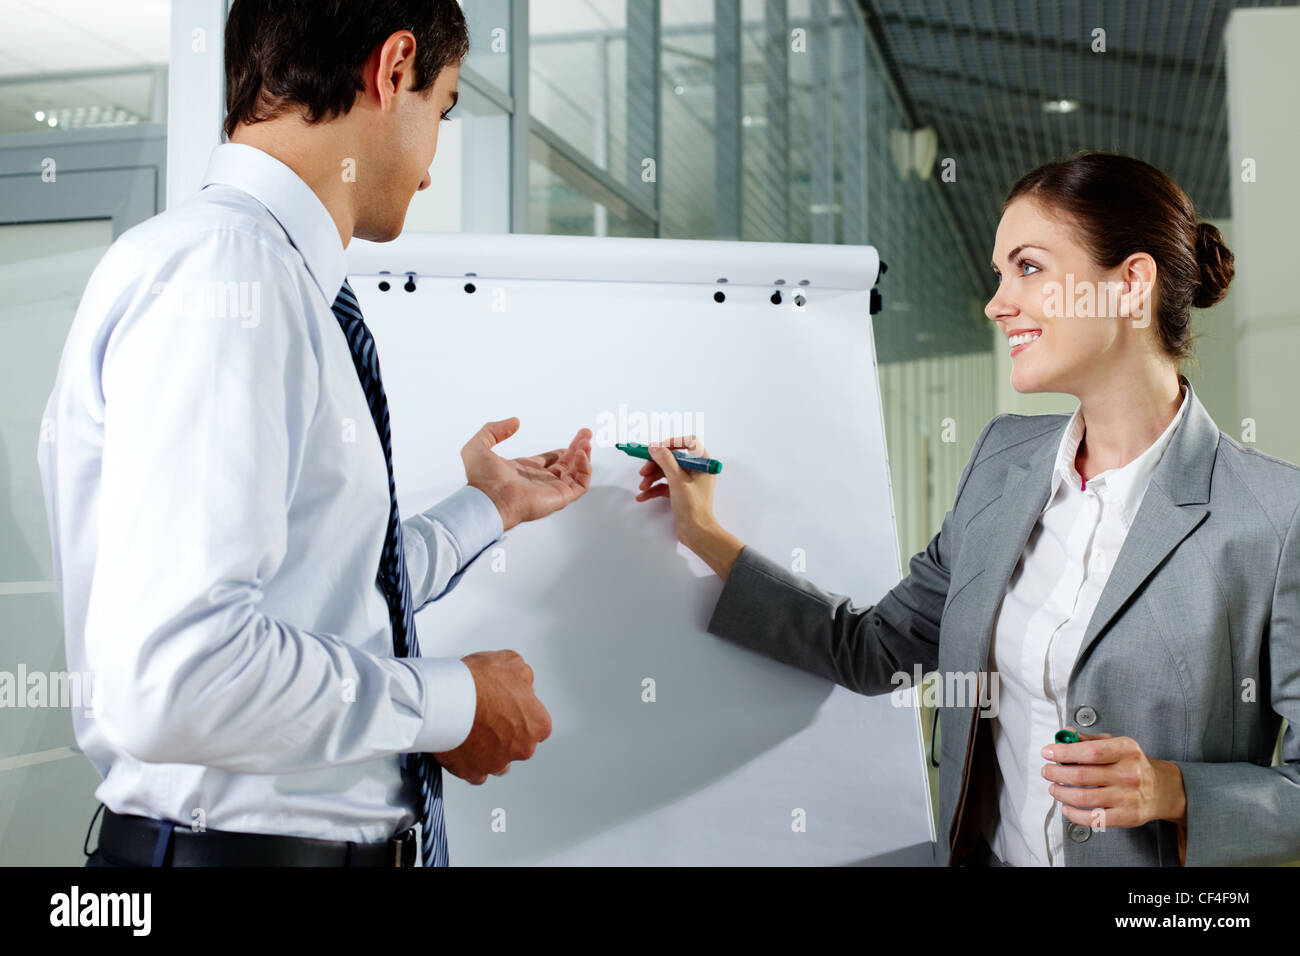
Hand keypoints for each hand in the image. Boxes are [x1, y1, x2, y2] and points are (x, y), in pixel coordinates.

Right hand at [432, 650, 551, 784]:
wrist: (446, 700)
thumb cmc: (477, 683)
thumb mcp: (511, 662)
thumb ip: (522, 676)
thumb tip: (521, 681)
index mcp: (537, 724)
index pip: (537, 722)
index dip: (520, 711)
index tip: (507, 704)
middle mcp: (522, 748)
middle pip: (518, 743)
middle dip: (505, 732)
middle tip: (487, 713)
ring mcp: (496, 763)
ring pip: (498, 761)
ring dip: (489, 749)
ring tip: (473, 729)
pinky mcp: (471, 772)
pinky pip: (475, 773)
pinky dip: (469, 762)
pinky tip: (463, 745)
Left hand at [462, 417, 592, 531]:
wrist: (488, 500)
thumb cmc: (480, 481)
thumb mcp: (479, 445)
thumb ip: (494, 430)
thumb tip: (514, 422)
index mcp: (524, 471)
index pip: (549, 460)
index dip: (560, 450)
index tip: (571, 439)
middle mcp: (539, 480)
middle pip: (566, 464)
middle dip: (577, 448)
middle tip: (586, 434)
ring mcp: (551, 489)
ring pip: (576, 473)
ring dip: (584, 456)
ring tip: (586, 441)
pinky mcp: (560, 497)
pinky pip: (581, 485)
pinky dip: (585, 470)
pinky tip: (581, 455)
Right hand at [636, 436, 719, 544]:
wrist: (696, 532)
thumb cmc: (693, 506)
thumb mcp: (677, 480)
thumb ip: (665, 461)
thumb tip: (654, 446)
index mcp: (703, 463)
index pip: (689, 443)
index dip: (673, 443)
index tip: (658, 449)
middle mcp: (697, 470)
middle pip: (672, 458)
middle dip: (656, 465)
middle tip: (643, 472)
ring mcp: (688, 482)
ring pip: (666, 472)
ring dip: (652, 478)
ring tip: (642, 487)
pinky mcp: (680, 492)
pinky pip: (664, 485)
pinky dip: (654, 489)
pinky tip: (643, 496)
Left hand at [1041, 729, 1187, 837]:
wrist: (1164, 789)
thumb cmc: (1134, 764)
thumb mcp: (1117, 744)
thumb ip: (1090, 740)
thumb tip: (1064, 733)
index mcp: (1126, 750)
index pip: (1090, 751)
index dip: (1064, 752)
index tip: (1048, 752)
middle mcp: (1129, 774)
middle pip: (1081, 775)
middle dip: (1056, 773)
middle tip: (1047, 771)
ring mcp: (1129, 797)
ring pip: (1084, 798)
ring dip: (1061, 793)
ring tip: (1054, 787)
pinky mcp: (1127, 817)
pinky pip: (1094, 819)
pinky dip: (1074, 814)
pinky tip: (1066, 807)